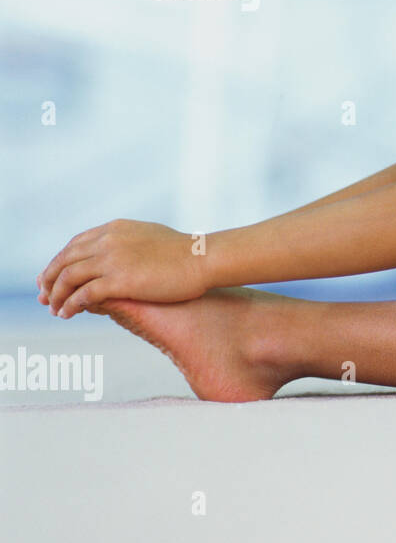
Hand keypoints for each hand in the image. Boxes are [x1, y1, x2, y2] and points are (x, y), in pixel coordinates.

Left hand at [37, 220, 209, 317]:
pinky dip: (71, 305)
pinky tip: (68, 314)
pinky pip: (83, 295)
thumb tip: (119, 250)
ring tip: (54, 309)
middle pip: (65, 260)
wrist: (204, 259)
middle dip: (50, 279)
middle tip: (44, 295)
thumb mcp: (149, 237)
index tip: (52, 276)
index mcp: (115, 228)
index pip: (74, 244)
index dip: (60, 261)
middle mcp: (108, 240)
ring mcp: (112, 259)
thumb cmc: (185, 252)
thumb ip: (128, 241)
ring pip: (69, 278)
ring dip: (57, 295)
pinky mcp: (120, 280)